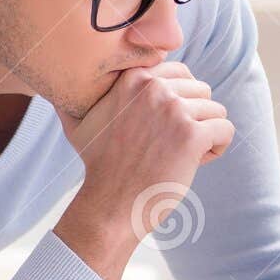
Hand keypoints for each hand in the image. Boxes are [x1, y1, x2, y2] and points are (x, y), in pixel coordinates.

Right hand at [54, 62, 233, 279]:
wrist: (110, 206)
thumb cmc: (99, 168)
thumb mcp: (79, 125)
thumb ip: (72, 101)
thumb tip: (53, 89)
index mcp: (133, 78)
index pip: (181, 73)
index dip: (178, 101)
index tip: (161, 127)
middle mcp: (154, 88)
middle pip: (202, 90)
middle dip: (194, 117)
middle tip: (171, 144)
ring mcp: (174, 111)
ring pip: (215, 110)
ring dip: (205, 134)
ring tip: (181, 155)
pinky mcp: (192, 135)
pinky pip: (225, 129)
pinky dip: (217, 147)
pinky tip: (196, 162)